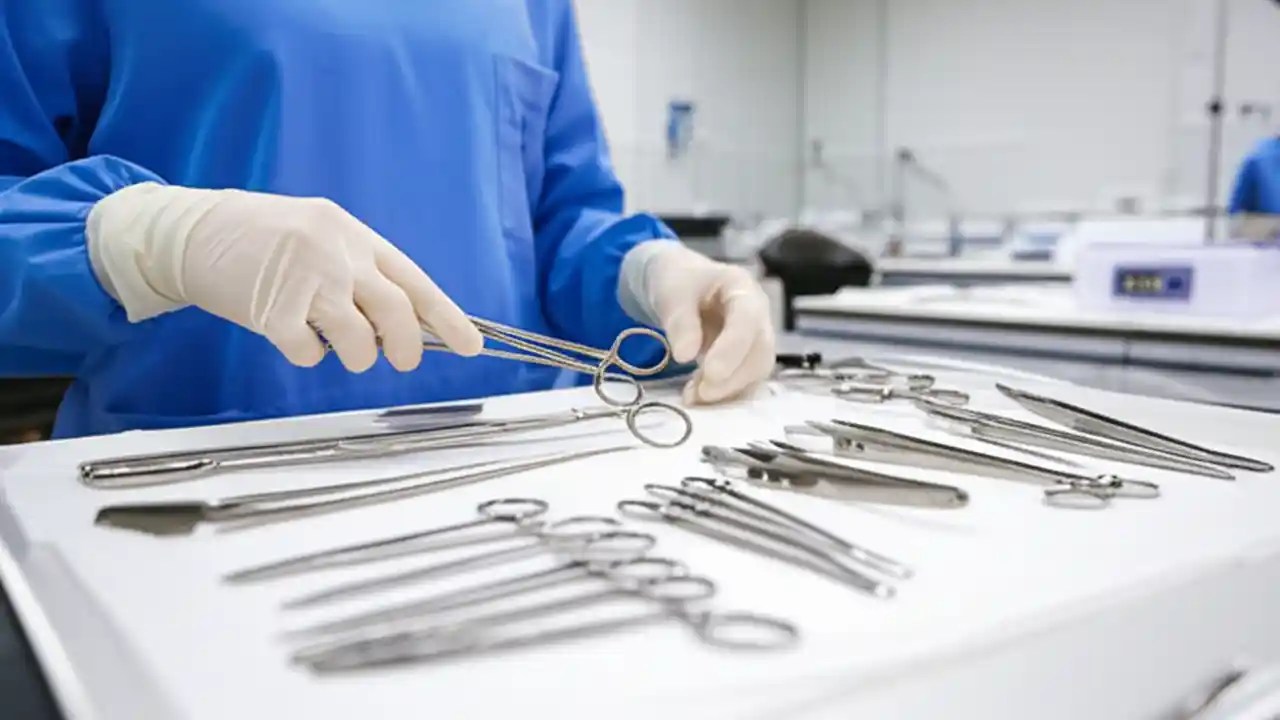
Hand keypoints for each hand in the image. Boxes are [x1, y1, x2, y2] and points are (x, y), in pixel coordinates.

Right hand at [87, 183, 482, 371]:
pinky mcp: (273, 309)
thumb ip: (364, 272)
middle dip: (405, 348)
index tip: (474, 346)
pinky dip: (306, 355)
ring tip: (332, 342)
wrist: (194, 230)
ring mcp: (306, 282)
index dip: (448, 318)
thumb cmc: (266, 239)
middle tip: (401, 360)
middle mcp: (338, 256)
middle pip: (397, 315)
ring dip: (353, 356)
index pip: (416, 283)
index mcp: (357, 237)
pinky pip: (309, 353)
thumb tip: (408, 322)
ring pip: (358, 343)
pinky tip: (291, 333)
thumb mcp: (324, 237)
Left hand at [622, 242, 774, 403]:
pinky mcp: (748, 358)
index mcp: (742, 288)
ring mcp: (757, 338)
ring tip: (693, 397)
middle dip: (732, 378)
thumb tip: (685, 356)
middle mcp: (759, 314)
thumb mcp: (672, 293)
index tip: (711, 374)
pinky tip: (698, 396)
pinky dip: (724, 394)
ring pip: (756, 371)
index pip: (748, 320)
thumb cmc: (680, 284)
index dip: (732, 349)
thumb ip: (679, 321)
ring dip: (728, 390)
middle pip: (760, 351)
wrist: (682, 284)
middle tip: (699, 394)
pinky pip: (745, 381)